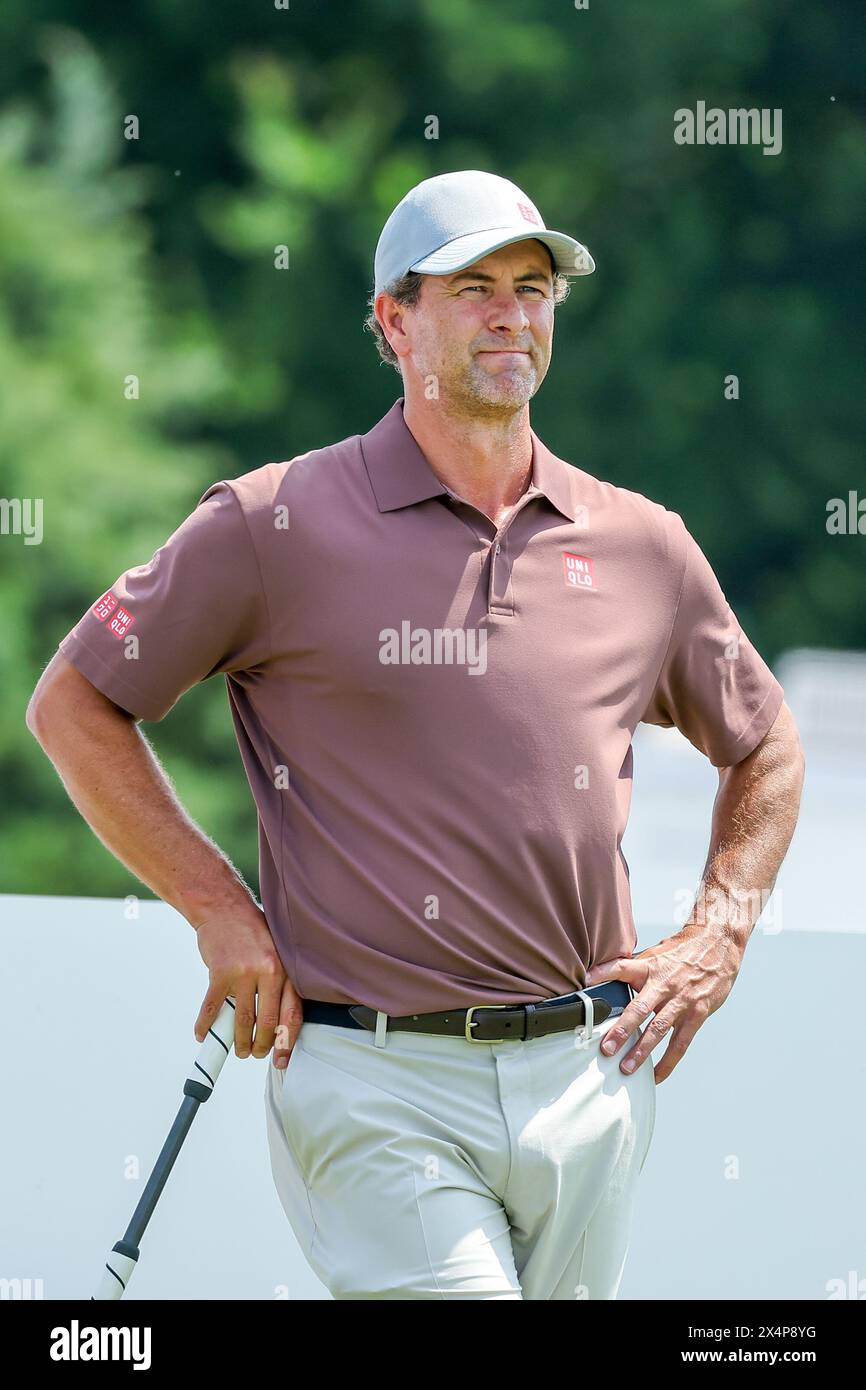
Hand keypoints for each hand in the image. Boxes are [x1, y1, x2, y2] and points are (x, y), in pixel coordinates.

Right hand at [192, 900, 302, 1068]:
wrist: (224, 908)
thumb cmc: (251, 932)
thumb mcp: (276, 952)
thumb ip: (280, 982)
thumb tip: (280, 1020)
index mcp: (285, 970)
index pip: (292, 1014)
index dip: (287, 1042)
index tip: (282, 1060)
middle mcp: (268, 972)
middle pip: (268, 1022)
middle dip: (262, 1045)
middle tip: (255, 1054)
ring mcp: (244, 973)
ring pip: (242, 1020)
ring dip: (238, 1041)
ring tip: (238, 1050)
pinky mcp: (220, 973)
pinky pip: (213, 1008)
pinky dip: (206, 1025)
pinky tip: (202, 1034)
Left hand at [583, 928, 743, 1083]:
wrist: (719, 943)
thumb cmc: (684, 950)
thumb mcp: (656, 953)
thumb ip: (635, 969)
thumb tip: (606, 979)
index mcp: (650, 966)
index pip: (621, 967)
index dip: (601, 973)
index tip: (584, 983)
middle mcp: (664, 984)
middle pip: (638, 1008)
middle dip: (621, 1030)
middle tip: (606, 1049)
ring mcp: (681, 1000)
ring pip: (659, 1029)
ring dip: (642, 1051)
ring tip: (626, 1068)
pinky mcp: (697, 1013)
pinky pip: (681, 1042)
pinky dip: (668, 1062)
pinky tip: (657, 1075)